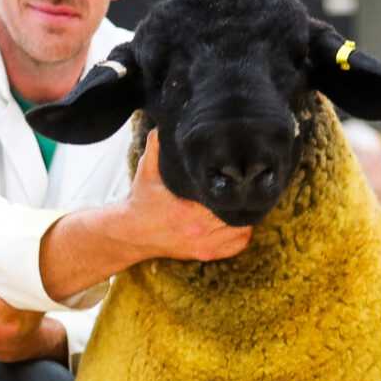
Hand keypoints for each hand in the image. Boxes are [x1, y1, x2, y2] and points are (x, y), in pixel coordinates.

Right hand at [120, 138, 252, 263]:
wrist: (130, 232)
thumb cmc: (142, 199)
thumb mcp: (147, 170)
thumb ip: (157, 146)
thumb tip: (164, 125)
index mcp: (187, 209)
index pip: (225, 197)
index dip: (237, 185)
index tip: (240, 174)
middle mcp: (197, 230)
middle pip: (238, 213)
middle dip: (244, 199)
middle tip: (249, 185)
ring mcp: (203, 245)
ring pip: (242, 230)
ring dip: (246, 216)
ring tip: (245, 200)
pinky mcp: (205, 254)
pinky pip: (237, 246)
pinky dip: (243, 234)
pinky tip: (240, 219)